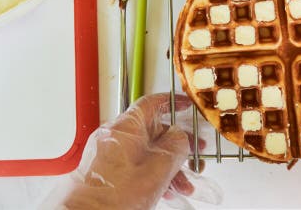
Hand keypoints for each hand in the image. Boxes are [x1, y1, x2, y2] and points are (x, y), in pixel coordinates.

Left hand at [56, 93, 218, 209]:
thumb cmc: (112, 196)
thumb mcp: (156, 170)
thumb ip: (174, 148)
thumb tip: (182, 137)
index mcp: (125, 127)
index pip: (151, 103)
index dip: (172, 103)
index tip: (186, 106)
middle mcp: (114, 136)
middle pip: (152, 131)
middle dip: (177, 146)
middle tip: (195, 153)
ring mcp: (108, 153)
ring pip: (146, 152)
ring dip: (168, 166)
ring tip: (183, 184)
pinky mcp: (105, 170)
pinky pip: (135, 165)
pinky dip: (152, 174)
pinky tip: (166, 190)